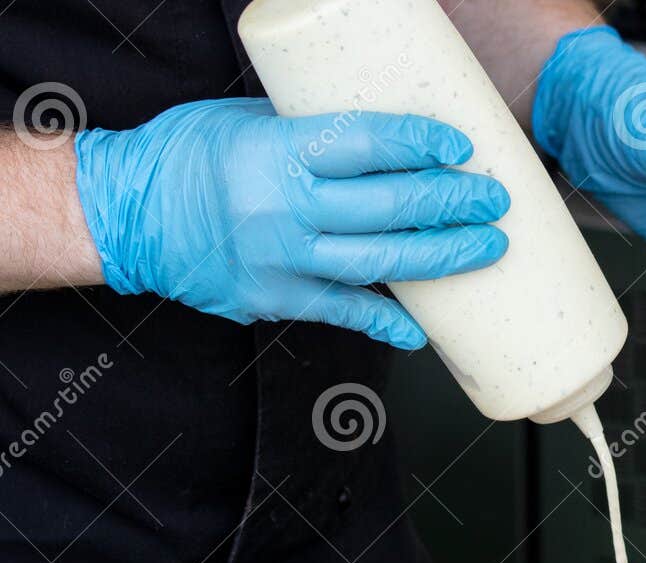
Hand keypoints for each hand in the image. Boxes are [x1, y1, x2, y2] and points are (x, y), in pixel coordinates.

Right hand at [74, 97, 511, 347]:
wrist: (126, 216)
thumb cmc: (187, 158)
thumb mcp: (245, 123)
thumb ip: (310, 134)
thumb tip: (382, 137)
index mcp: (276, 152)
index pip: (366, 145)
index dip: (420, 146)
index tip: (461, 150)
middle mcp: (283, 208)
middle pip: (388, 206)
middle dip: (451, 203)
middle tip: (494, 201)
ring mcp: (282, 258)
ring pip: (381, 260)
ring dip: (444, 256)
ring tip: (488, 247)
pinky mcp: (275, 298)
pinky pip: (344, 311)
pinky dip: (387, 321)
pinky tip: (423, 331)